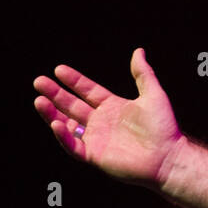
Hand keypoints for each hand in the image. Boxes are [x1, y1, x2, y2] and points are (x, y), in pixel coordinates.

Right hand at [33, 48, 182, 188]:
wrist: (168, 156)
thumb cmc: (164, 128)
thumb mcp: (153, 95)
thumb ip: (143, 74)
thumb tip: (138, 51)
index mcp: (113, 107)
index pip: (88, 91)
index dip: (73, 81)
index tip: (58, 69)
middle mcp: (101, 122)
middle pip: (72, 105)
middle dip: (55, 94)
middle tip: (39, 81)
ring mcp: (96, 139)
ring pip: (67, 124)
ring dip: (52, 113)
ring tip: (39, 100)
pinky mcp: (94, 155)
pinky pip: (73, 145)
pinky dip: (63, 136)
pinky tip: (56, 123)